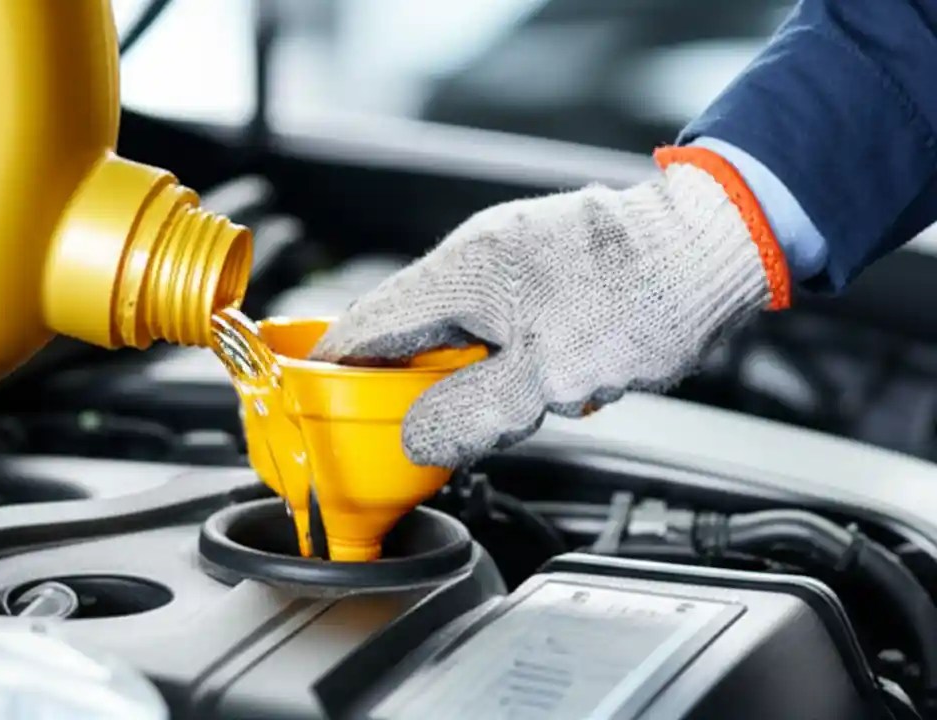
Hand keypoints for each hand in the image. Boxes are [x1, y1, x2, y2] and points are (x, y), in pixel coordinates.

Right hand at [311, 159, 784, 467]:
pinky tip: (511, 381)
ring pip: (447, 323)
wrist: (717, 247)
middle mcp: (476, 253)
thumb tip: (415, 436)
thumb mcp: (551, 377)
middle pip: (402, 324)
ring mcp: (508, 252)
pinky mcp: (539, 262)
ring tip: (461, 414)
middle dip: (390, 378)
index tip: (312, 400)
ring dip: (445, 370)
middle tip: (386, 427)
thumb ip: (473, 411)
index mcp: (463, 273)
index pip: (368, 323)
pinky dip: (481, 352)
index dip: (333, 367)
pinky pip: (487, 314)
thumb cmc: (646, 298)